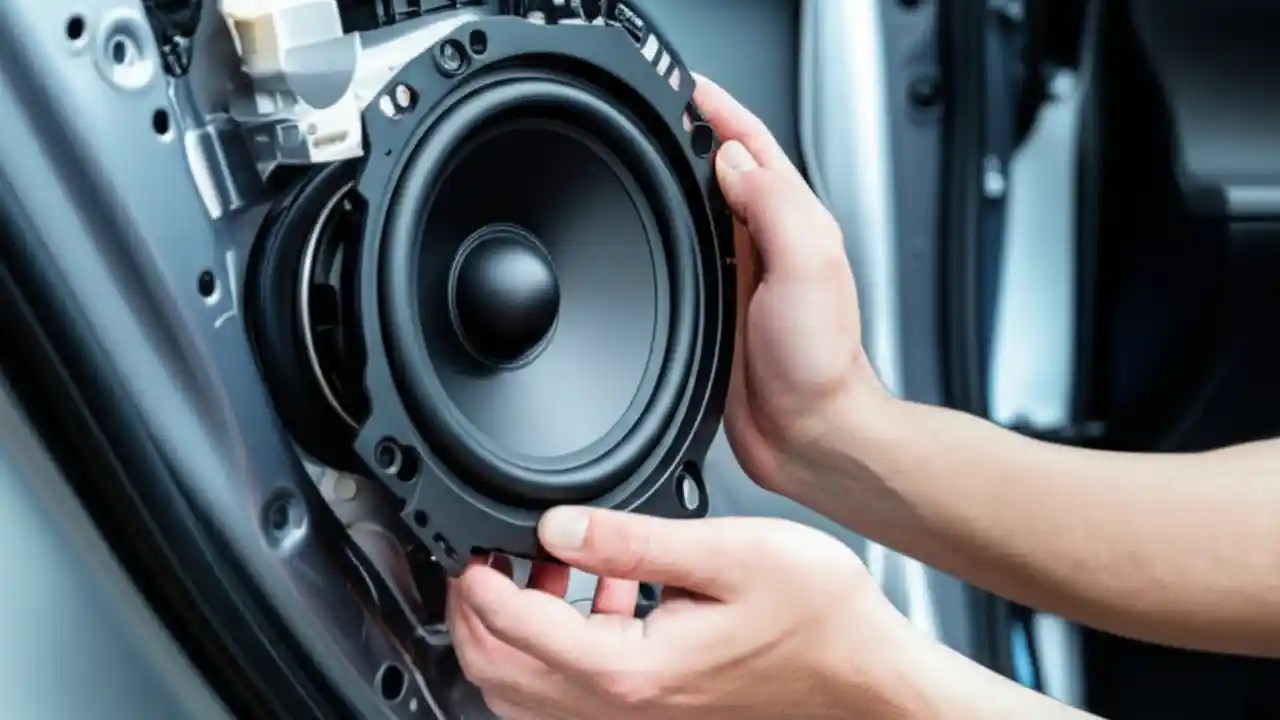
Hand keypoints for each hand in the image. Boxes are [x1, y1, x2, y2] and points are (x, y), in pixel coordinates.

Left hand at [448, 507, 939, 719]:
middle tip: (483, 559)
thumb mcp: (727, 552)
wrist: (868, 680)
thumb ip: (631, 538)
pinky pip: (569, 703)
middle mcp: (623, 708)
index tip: (468, 545)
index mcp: (630, 667)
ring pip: (525, 697)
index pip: (513, 628)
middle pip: (499, 675)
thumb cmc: (820, 622)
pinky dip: (553, 657)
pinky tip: (596, 603)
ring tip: (538, 574)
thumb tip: (557, 525)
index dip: (476, 580)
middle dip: (476, 613)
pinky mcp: (654, 717)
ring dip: (510, 637)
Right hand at [692, 78, 885, 496]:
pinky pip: (692, 254)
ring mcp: (746, 274)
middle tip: (659, 110)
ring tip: (653, 154)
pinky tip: (657, 232)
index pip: (754, 144)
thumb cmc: (820, 364)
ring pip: (707, 208)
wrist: (809, 434)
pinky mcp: (721, 307)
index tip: (686, 88)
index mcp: (794, 220)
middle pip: (729, 168)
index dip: (720, 110)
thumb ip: (771, 204)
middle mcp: (770, 241)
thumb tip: (732, 160)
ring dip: (682, 179)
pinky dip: (672, 232)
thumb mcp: (807, 266)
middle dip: (698, 133)